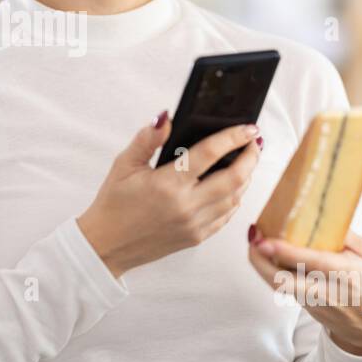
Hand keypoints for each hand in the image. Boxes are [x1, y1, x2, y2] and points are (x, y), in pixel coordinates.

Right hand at [77, 112, 262, 278]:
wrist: (107, 245)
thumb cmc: (113, 203)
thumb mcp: (124, 165)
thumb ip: (147, 139)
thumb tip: (166, 117)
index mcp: (167, 184)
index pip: (210, 153)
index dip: (233, 137)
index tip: (248, 127)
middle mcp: (186, 206)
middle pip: (235, 178)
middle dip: (251, 157)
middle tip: (254, 142)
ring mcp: (194, 225)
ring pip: (235, 198)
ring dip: (246, 177)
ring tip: (247, 161)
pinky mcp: (197, 237)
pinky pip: (226, 216)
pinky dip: (235, 198)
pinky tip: (233, 186)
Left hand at [248, 227, 361, 355]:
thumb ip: (345, 237)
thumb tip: (317, 215)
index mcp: (350, 276)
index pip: (315, 264)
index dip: (288, 252)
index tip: (266, 240)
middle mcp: (330, 293)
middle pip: (286, 281)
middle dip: (262, 262)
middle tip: (253, 239)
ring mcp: (316, 305)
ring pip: (281, 287)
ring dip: (262, 266)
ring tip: (255, 243)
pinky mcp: (307, 311)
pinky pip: (285, 290)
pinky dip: (272, 272)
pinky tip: (266, 255)